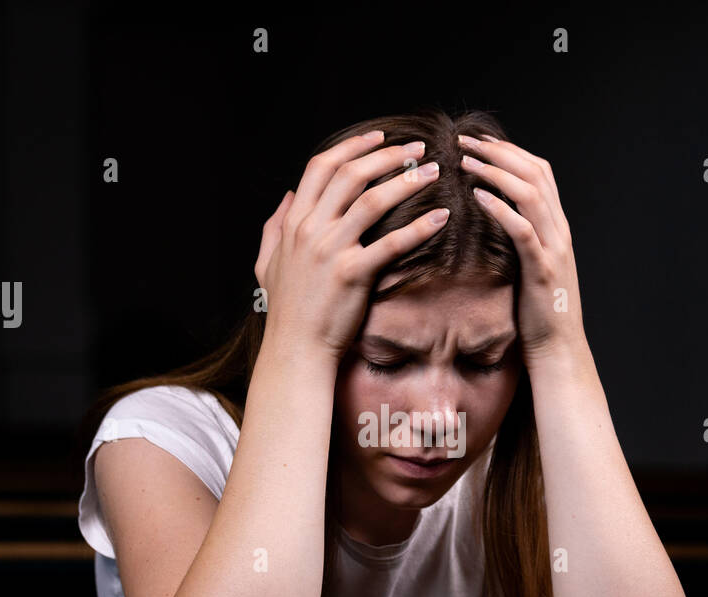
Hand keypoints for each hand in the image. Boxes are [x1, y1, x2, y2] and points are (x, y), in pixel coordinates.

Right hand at [253, 131, 450, 361]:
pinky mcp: (352, 274)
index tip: (379, 137)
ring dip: (406, 180)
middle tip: (418, 147)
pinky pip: (391, 243)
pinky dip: (419, 227)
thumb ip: (274, 225)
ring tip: (434, 172)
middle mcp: (311, 229)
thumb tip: (286, 195)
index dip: (352, 146)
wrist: (294, 348)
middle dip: (387, 154)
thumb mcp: (267, 262)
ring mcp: (331, 250)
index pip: (321, 167)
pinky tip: (441, 217)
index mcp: (294, 222)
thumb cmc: (286, 309)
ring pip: (372, 200)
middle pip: (351, 175)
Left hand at [458, 134, 585, 361]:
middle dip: (499, 152)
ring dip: (496, 172)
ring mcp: (554, 248)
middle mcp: (559, 230)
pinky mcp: (542, 269)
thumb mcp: (530, 266)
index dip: (510, 151)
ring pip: (530, 193)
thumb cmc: (538, 311)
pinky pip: (523, 229)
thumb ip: (520, 239)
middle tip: (465, 141)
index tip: (479, 142)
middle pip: (535, 173)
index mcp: (557, 227)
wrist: (558, 348)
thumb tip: (492, 217)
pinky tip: (477, 196)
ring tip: (465, 161)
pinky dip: (500, 207)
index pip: (540, 172)